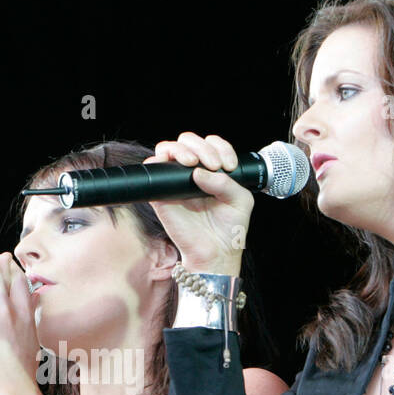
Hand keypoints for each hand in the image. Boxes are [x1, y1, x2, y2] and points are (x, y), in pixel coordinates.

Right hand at [145, 132, 254, 276]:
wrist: (215, 253)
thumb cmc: (229, 229)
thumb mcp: (240, 200)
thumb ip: (226, 182)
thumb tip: (199, 172)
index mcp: (212, 172)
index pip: (211, 144)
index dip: (220, 147)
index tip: (229, 165)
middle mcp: (192, 174)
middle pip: (188, 141)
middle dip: (202, 147)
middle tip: (214, 164)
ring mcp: (175, 183)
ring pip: (168, 149)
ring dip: (183, 150)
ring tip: (194, 164)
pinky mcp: (160, 195)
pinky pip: (153, 168)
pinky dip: (161, 161)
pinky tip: (181, 171)